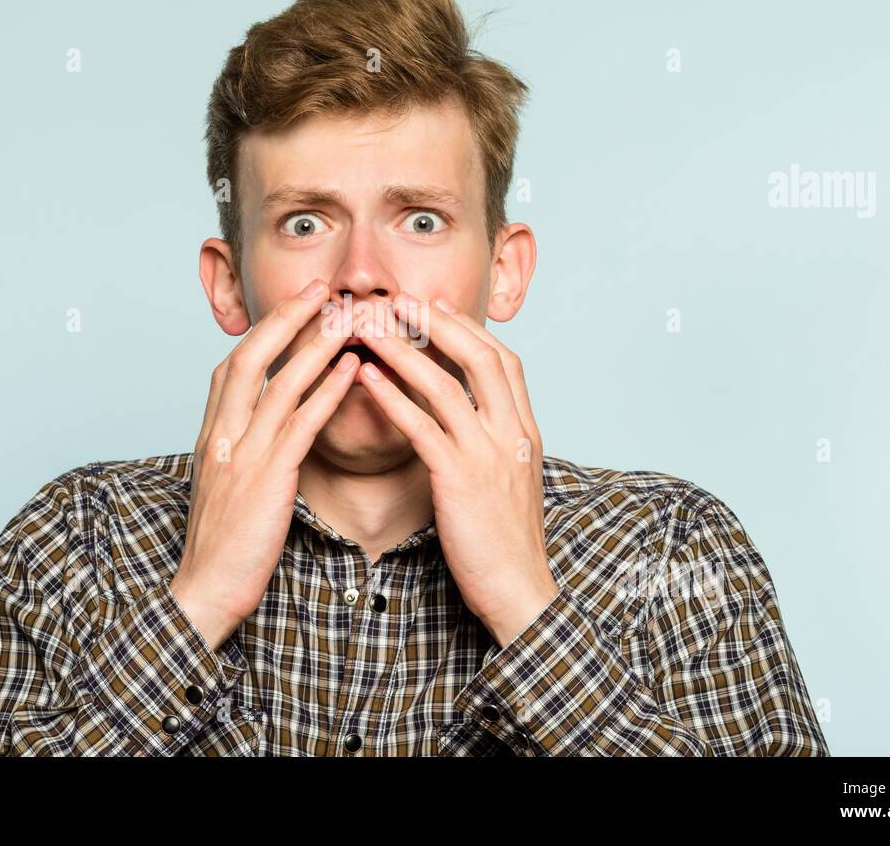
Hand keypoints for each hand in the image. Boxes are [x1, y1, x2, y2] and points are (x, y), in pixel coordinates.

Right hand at [170, 280, 358, 648]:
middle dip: (287, 317)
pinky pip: (299, 425)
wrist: (204, 591)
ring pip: (280, 382)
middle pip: (251, 357)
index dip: (265, 331)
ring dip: (315, 343)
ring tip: (347, 315)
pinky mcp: (266, 480)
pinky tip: (352, 369)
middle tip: (322, 287)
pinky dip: (326, 392)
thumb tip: (269, 426)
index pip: (233, 366)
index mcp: (212, 435)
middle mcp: (222, 436)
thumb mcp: (227, 487)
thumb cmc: (223, 546)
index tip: (295, 306)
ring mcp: (241, 455)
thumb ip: (244, 450)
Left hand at [351, 294, 558, 648]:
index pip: (502, 359)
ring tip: (366, 326)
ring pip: (445, 384)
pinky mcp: (460, 481)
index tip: (432, 306)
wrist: (520, 592)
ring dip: (403, 348)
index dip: (466, 327)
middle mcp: (512, 434)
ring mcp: (488, 455)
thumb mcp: (510, 480)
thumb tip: (469, 415)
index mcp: (524, 431)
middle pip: (478, 355)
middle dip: (436, 320)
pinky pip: (423, 428)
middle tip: (397, 297)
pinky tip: (365, 378)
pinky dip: (393, 397)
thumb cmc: (506, 542)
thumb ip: (493, 442)